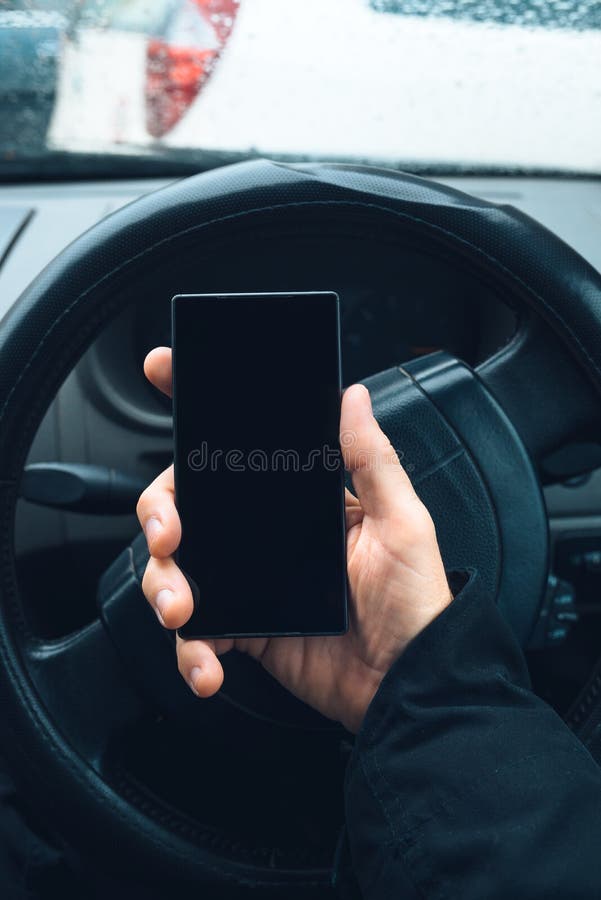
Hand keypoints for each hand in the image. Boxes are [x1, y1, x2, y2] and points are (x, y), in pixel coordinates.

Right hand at [138, 347, 452, 733]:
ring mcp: (250, 585)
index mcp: (299, 503)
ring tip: (183, 614)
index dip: (199, 416)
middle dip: (160, 516)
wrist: (409, 687)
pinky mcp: (244, 633)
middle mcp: (266, 537)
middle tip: (170, 537)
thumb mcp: (402, 523)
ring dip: (165, 587)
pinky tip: (209, 666)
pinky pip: (198, 634)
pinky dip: (192, 652)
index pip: (241, 451)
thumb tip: (352, 396)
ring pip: (177, 568)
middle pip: (186, 508)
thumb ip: (372, 460)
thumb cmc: (417, 603)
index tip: (166, 374)